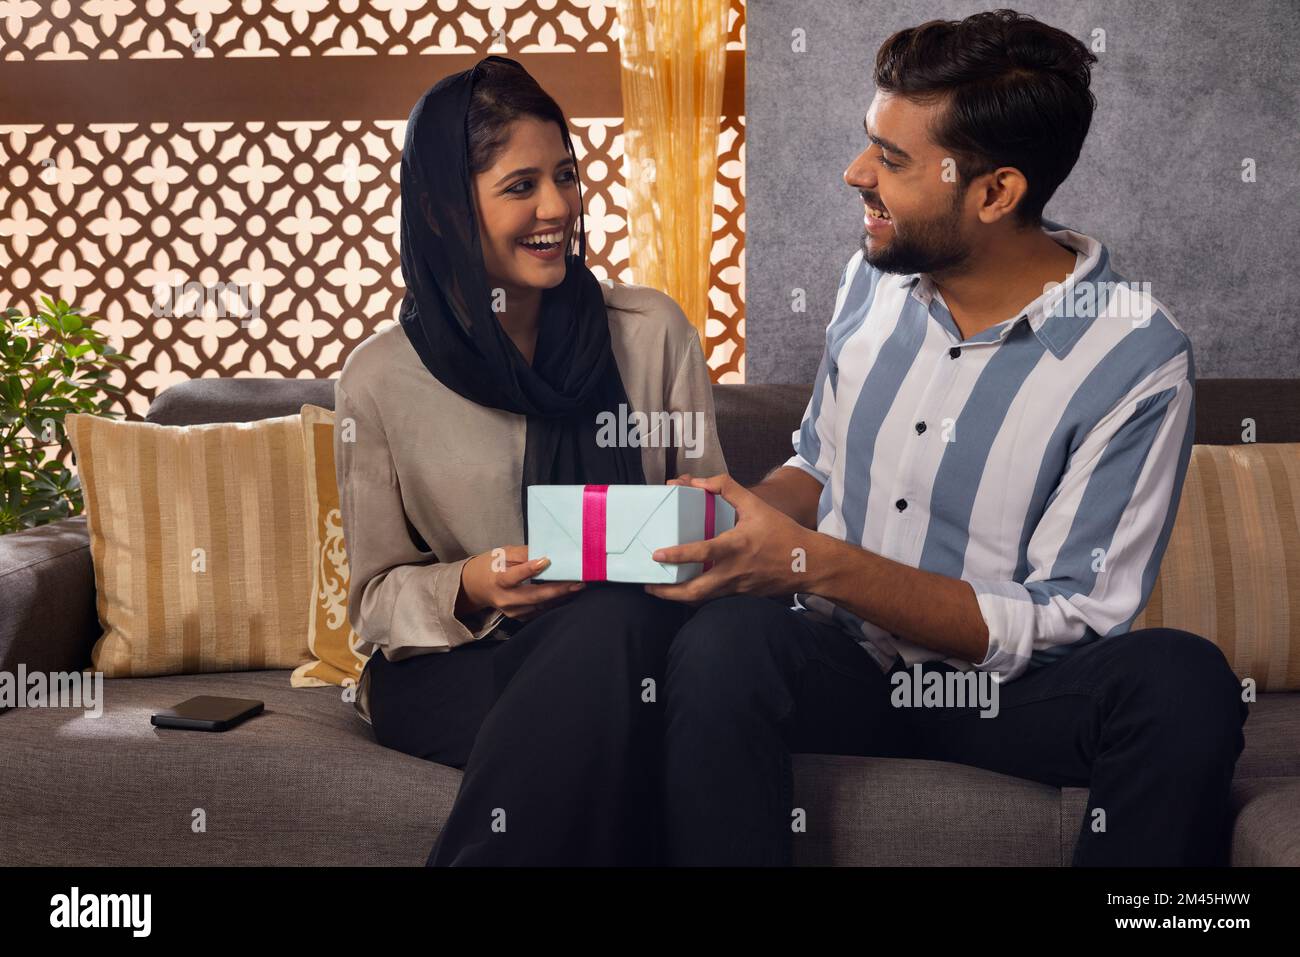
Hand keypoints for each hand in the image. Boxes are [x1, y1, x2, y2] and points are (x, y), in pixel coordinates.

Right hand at [459, 545, 584, 622]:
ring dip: (560, 597)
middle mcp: (505, 599)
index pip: (513, 576)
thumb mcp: (503, 553)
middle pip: (533, 596)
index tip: (546, 560)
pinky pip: (540, 610)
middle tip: (577, 582)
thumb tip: (546, 552)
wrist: (476, 587)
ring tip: (577, 587)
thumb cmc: (492, 565)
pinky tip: (567, 594)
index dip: (529, 569)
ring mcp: (512, 611)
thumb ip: (523, 553)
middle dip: (557, 589)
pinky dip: (554, 602)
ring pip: (540, 605)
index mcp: (498, 580)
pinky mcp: (519, 617)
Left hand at [645, 473, 811, 604]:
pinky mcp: (741, 596)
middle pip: (694, 591)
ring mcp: (737, 588)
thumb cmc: (782, 533)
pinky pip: (713, 599)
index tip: (657, 555)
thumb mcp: (756, 505)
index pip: (702, 553)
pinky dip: (696, 597)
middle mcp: (733, 571)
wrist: (809, 564)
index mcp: (736, 546)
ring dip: (678, 598)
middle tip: (648, 586)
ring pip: (701, 600)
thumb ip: (727, 488)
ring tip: (659, 590)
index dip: (678, 554)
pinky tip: (685, 591)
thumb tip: (699, 482)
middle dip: (668, 593)